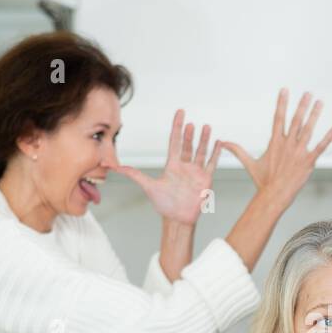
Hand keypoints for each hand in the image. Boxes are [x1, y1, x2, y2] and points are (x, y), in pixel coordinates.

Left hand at [112, 109, 220, 225]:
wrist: (178, 219)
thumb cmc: (164, 205)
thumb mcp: (147, 186)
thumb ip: (133, 174)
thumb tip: (113, 166)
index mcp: (172, 165)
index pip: (175, 141)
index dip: (177, 127)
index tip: (180, 113)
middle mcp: (184, 166)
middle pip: (187, 145)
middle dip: (188, 133)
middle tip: (189, 122)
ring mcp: (196, 172)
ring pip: (201, 151)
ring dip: (204, 139)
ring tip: (207, 127)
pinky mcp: (206, 180)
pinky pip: (212, 163)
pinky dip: (216, 153)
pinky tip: (219, 143)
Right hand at [223, 89, 331, 206]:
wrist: (274, 196)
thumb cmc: (263, 181)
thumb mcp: (249, 164)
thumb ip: (238, 151)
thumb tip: (223, 143)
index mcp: (275, 142)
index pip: (278, 118)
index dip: (281, 103)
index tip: (284, 90)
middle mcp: (287, 144)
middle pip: (296, 120)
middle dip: (302, 105)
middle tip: (308, 92)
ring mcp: (298, 152)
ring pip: (308, 130)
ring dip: (314, 115)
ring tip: (320, 102)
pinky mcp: (308, 162)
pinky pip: (320, 147)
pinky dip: (328, 138)